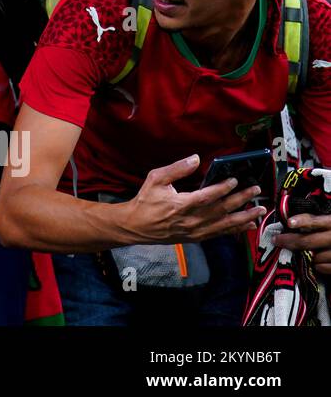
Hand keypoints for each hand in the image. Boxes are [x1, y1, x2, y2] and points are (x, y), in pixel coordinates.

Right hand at [122, 155, 264, 243]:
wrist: (136, 226)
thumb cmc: (145, 201)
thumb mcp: (155, 179)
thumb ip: (176, 169)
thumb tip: (195, 159)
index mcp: (181, 204)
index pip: (208, 196)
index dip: (223, 188)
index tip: (235, 180)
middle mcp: (192, 219)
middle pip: (222, 209)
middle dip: (241, 199)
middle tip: (255, 190)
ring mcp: (195, 230)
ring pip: (225, 224)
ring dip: (244, 216)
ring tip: (260, 210)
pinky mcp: (196, 237)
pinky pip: (220, 234)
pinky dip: (236, 229)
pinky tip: (247, 224)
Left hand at [274, 213, 330, 275]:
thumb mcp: (329, 222)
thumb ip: (316, 222)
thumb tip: (291, 224)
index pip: (316, 221)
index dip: (302, 221)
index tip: (289, 223)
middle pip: (309, 241)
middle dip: (290, 241)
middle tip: (277, 240)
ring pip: (316, 256)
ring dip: (308, 256)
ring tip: (306, 253)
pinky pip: (324, 267)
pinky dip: (318, 266)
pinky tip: (316, 263)